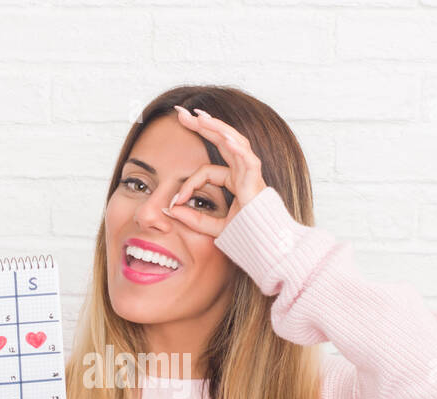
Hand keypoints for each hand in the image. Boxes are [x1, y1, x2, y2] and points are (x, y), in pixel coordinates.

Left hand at [161, 105, 268, 236]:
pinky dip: (237, 148)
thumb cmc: (245, 236)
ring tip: (200, 117)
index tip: (176, 202)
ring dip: (217, 127)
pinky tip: (224, 138)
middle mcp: (243, 172)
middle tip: (181, 113)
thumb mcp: (213, 227)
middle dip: (202, 125)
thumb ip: (193, 218)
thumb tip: (171, 209)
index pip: (206, 172)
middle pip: (221, 141)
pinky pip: (248, 159)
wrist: (265, 247)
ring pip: (234, 142)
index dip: (188, 185)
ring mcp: (251, 173)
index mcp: (234, 180)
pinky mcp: (257, 181)